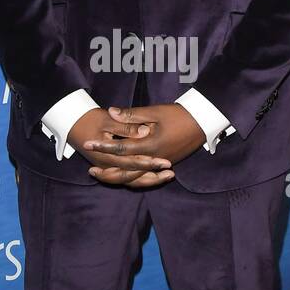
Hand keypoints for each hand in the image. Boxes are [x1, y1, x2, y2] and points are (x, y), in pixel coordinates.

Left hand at [83, 103, 205, 185]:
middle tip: (90, 170)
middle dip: (107, 171)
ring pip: (135, 178)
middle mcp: (153, 159)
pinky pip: (145, 176)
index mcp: (149, 145)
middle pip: (126, 172)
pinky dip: (133, 178)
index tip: (87, 144)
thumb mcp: (155, 112)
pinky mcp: (165, 164)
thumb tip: (111, 112)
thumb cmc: (179, 115)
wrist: (203, 123)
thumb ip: (132, 115)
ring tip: (103, 176)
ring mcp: (160, 164)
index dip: (102, 147)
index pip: (120, 149)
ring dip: (118, 178)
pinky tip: (123, 176)